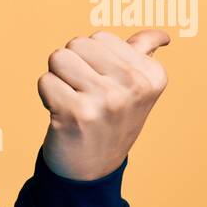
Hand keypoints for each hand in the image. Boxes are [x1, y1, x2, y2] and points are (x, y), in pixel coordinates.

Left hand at [38, 29, 169, 179]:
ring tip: (72, 102)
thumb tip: (161, 36)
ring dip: (57, 79)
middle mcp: (134, 86)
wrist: (91, 171)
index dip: (91, 60)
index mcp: (152, 75)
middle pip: (77, 44)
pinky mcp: (78, 113)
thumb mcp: (134, 90)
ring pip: (58, 58)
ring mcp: (107, 100)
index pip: (100, 37)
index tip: (102, 87)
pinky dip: (47, 96)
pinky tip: (61, 114)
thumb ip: (142, 56)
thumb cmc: (108, 122)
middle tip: (83, 95)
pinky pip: (45, 80)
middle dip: (71, 66)